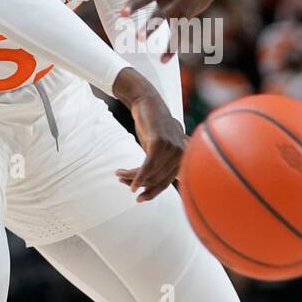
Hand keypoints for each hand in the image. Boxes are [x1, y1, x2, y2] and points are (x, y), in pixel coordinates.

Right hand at [111, 68, 185, 201]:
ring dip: (131, 177)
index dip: (152, 192)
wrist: (148, 102)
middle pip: (156, 179)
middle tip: (121, 180)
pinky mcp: (159, 143)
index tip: (139, 199)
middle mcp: (181, 154)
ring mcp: (172, 148)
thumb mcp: (162, 145)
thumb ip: (164, 162)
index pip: (166, 182)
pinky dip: (137, 176)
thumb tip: (160, 183)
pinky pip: (147, 166)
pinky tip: (129, 182)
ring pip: (149, 173)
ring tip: (118, 174)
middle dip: (137, 182)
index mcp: (183, 156)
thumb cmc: (154, 125)